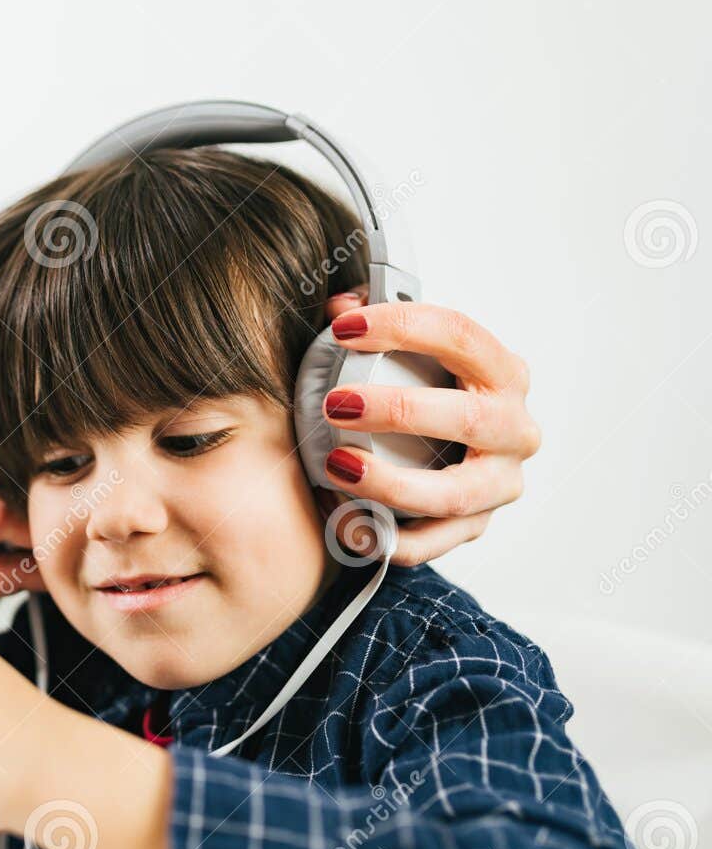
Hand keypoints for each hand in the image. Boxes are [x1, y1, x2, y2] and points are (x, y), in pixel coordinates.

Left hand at [319, 288, 540, 565]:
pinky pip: (431, 542)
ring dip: (391, 482)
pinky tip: (341, 520)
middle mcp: (514, 428)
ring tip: (335, 465)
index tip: (344, 328)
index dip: (403, 326)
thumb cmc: (426, 393)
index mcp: (502, 372)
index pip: (461, 335)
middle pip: (469, 417)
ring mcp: (499, 482)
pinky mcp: (474, 526)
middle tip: (334, 404)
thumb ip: (371, 323)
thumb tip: (339, 306)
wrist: (450, 456)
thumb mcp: (408, 353)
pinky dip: (383, 536)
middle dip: (398, 410)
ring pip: (454, 492)